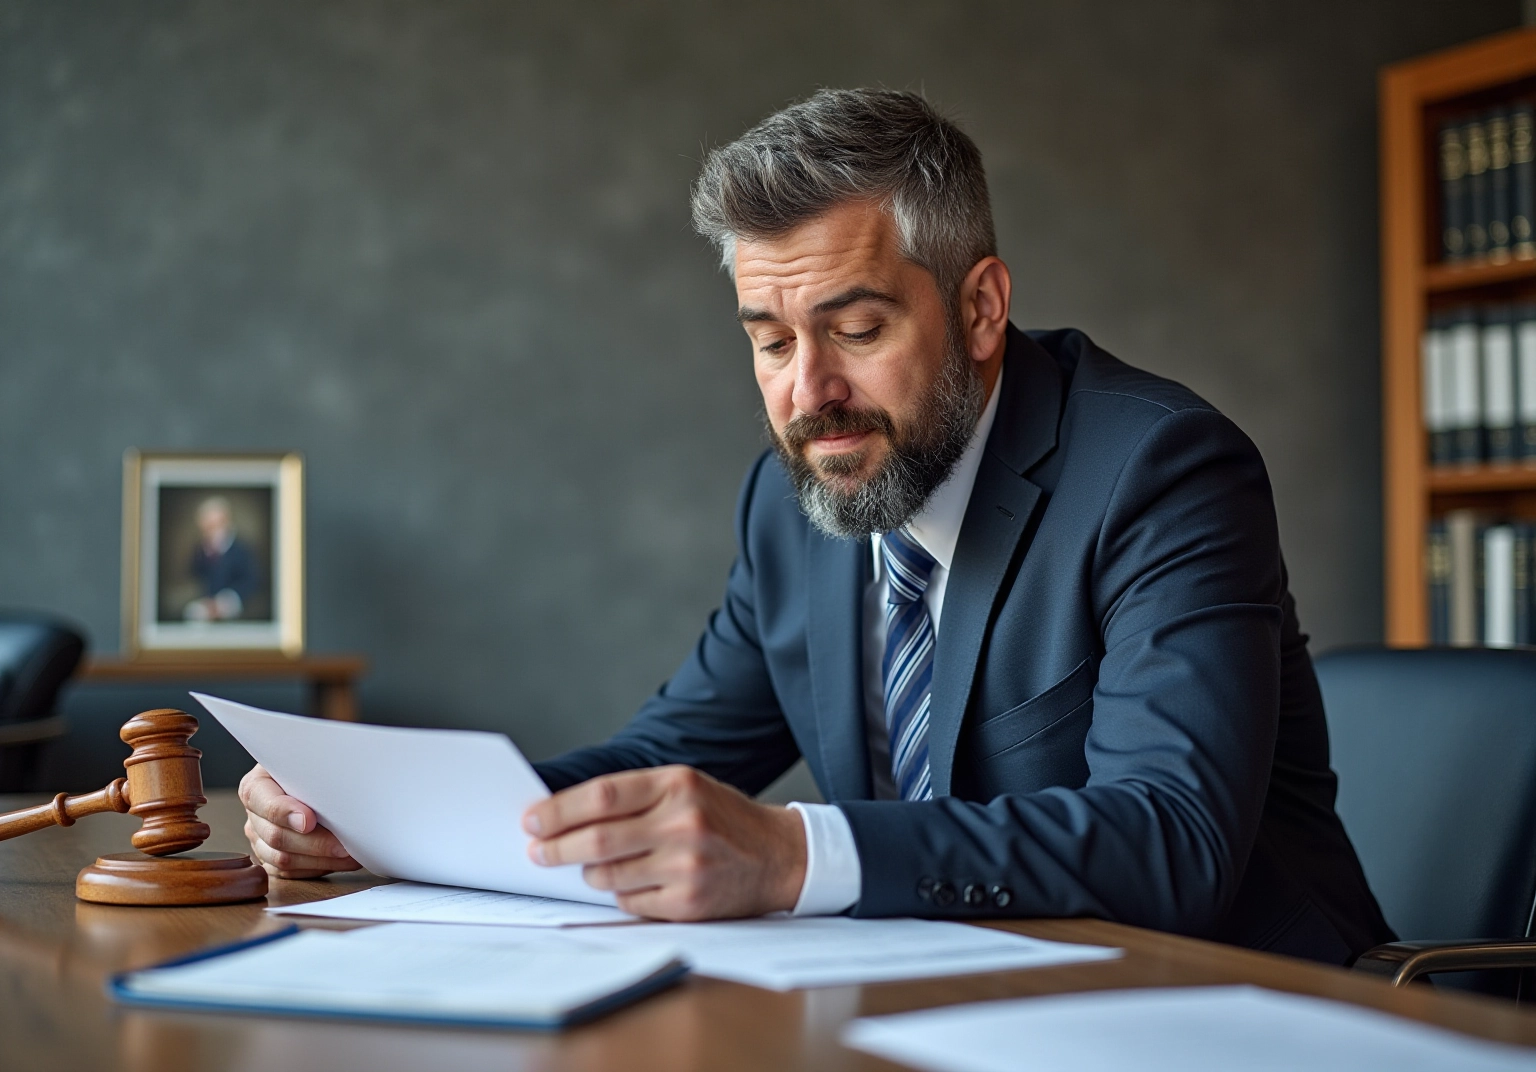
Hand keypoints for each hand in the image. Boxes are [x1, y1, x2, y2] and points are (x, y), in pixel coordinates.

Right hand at [238, 764, 361, 879]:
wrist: (308, 778)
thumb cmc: (309, 767)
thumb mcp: (307, 760)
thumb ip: (313, 769)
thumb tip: (334, 780)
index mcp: (256, 786)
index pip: (265, 803)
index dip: (286, 813)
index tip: (309, 820)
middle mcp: (254, 814)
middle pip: (276, 837)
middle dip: (315, 843)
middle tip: (344, 845)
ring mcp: (260, 838)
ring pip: (283, 860)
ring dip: (321, 860)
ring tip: (350, 855)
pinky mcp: (272, 858)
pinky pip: (291, 872)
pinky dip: (318, 868)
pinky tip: (341, 861)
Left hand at [523, 765, 805, 920]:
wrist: (780, 856)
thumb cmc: (722, 818)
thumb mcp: (686, 788)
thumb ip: (634, 796)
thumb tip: (564, 814)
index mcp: (678, 784)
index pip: (602, 795)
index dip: (558, 809)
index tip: (531, 819)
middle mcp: (683, 822)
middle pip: (597, 839)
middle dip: (556, 848)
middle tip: (536, 852)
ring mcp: (687, 865)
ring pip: (608, 875)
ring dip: (588, 874)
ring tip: (589, 867)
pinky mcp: (689, 903)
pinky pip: (630, 902)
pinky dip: (621, 894)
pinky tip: (633, 883)